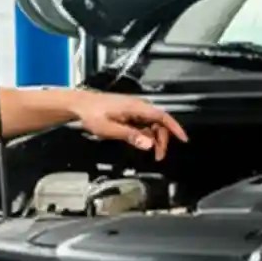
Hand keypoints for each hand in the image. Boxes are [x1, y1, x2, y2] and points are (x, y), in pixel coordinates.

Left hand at [68, 91, 187, 159]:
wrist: (78, 105)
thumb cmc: (91, 113)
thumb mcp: (109, 128)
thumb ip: (130, 136)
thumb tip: (148, 144)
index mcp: (135, 108)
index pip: (162, 116)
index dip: (175, 128)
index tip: (183, 139)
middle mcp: (137, 107)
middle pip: (159, 123)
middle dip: (162, 139)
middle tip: (159, 155)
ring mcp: (132, 110)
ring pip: (151, 125)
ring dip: (154, 138)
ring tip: (152, 153)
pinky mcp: (127, 114)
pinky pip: (142, 124)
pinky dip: (145, 134)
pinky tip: (140, 142)